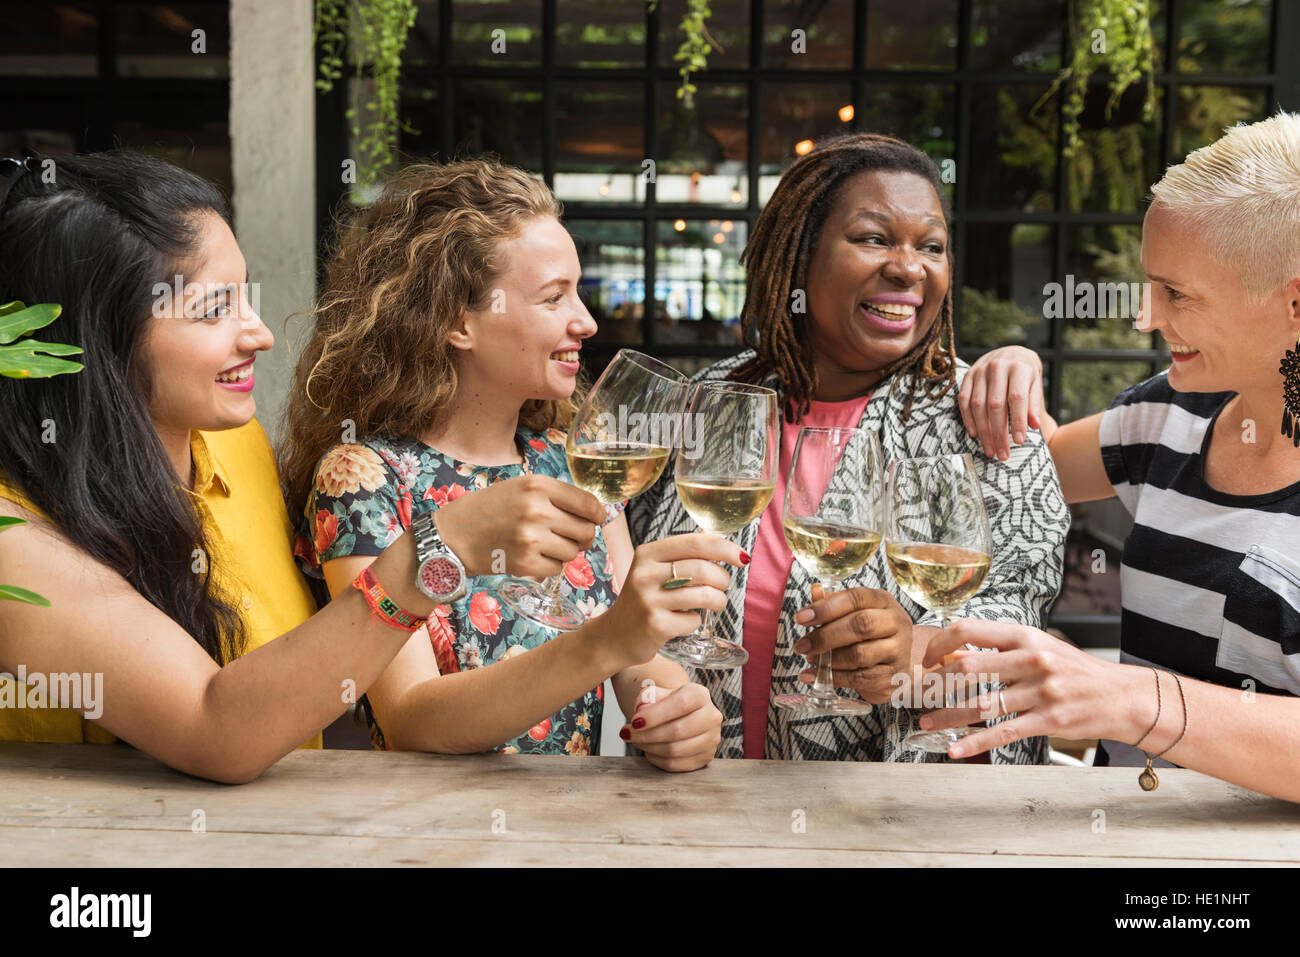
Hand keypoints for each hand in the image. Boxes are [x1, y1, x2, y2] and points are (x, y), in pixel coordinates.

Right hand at [433, 473, 606, 578]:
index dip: (598, 515)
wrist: (452, 535)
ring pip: (574, 552)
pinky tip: (533, 556)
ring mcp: (531, 538)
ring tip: (544, 544)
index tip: (596, 519)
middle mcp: (537, 510)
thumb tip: (593, 513)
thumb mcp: (520, 487)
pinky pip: (557, 568)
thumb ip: (555, 496)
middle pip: (586, 530)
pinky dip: (550, 565)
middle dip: (583, 536)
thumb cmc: (488, 509)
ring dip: (565, 551)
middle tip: (571, 536)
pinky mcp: (525, 563)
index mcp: (538, 486)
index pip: (588, 503)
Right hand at [594, 533, 744, 670]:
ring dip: (718, 600)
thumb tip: (720, 541)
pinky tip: (684, 620)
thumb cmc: (644, 599)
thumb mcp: (654, 570)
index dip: (724, 548)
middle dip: (723, 579)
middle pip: (703, 569)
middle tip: (722, 586)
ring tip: (714, 603)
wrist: (614, 636)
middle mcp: (645, 574)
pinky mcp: (655, 626)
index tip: (741, 557)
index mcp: (647, 553)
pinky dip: (696, 621)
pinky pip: (693, 620)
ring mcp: (649, 600)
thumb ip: (682, 555)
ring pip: (704, 595)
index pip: (694, 543)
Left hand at [621, 681, 721, 771]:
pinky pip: (675, 764)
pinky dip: (656, 759)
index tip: (634, 721)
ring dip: (649, 747)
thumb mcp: (655, 694)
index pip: (681, 703)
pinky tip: (648, 749)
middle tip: (627, 733)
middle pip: (677, 730)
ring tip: (635, 740)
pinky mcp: (704, 758)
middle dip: (646, 734)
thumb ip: (647, 697)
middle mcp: (711, 716)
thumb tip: (642, 710)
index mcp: (700, 695)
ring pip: (675, 750)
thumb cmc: (666, 705)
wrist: (680, 716)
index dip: (655, 714)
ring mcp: (711, 740)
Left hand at [791, 585, 913, 704]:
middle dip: (825, 636)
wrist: (898, 663)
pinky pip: (861, 678)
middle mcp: (895, 623)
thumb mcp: (855, 613)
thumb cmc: (872, 633)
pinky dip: (835, 678)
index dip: (826, 608)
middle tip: (802, 645)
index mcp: (883, 601)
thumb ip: (834, 604)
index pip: (856, 598)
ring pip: (860, 655)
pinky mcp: (893, 677)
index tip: (801, 618)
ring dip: (830, 659)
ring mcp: (898, 651)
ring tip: (811, 658)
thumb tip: (815, 591)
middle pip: (861, 625)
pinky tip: (816, 676)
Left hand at [919, 619, 1147, 758]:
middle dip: (937, 682)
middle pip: (968, 666)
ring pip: (980, 704)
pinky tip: (955, 749)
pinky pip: (1002, 733)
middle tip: (921, 692)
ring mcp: (1041, 691)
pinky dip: (974, 743)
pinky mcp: (1048, 721)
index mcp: (1025, 636)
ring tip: (926, 722)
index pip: (970, 629)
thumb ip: (1002, 648)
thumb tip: (955, 653)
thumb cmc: (1074, 670)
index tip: (928, 658)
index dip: (941, 642)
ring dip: (947, 715)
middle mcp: (1031, 660)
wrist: (1120, 696)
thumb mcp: (1040, 646)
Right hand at [957, 346, 1044, 461]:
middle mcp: (997, 367)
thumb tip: (1034, 425)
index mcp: (1018, 368)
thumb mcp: (1035, 384)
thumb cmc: (1025, 373)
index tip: (1018, 441)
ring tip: (990, 450)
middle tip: (1002, 454)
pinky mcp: (967, 376)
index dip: (1018, 421)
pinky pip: (964, 400)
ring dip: (983, 431)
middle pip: (995, 405)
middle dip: (998, 433)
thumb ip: (1033, 404)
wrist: (1010, 353)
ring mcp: (979, 371)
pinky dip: (968, 419)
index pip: (1016, 398)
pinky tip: (975, 434)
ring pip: (978, 406)